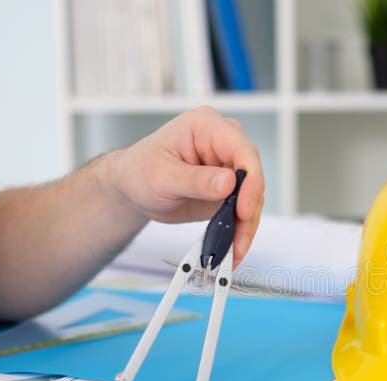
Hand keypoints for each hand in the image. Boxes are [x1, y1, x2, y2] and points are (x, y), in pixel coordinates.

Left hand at [110, 106, 264, 265]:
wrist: (134, 188)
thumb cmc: (140, 171)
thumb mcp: (161, 176)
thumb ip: (195, 180)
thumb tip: (228, 182)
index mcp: (206, 126)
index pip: (242, 150)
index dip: (250, 180)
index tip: (243, 208)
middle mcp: (223, 143)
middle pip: (252, 175)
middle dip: (249, 209)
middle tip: (240, 237)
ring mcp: (228, 166)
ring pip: (252, 196)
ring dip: (247, 225)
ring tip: (235, 248)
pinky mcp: (230, 188)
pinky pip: (244, 208)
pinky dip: (240, 228)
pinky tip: (233, 244)